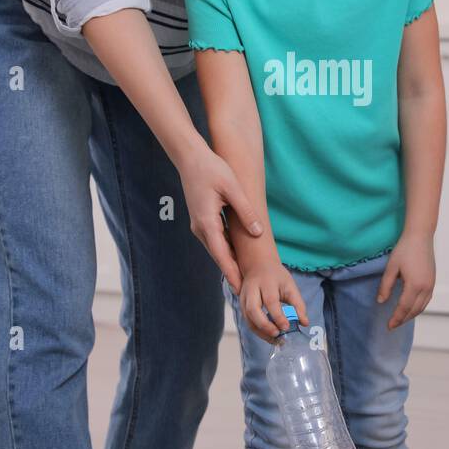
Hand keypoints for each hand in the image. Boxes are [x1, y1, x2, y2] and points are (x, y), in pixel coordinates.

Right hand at [177, 137, 263, 291]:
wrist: (190, 157)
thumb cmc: (212, 169)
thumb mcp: (233, 189)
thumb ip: (246, 212)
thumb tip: (258, 232)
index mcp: (207, 223)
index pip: (221, 255)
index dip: (232, 272)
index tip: (241, 289)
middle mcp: (200, 228)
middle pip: (219, 256)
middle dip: (232, 273)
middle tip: (247, 291)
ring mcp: (199, 225)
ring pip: (216, 249)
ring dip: (229, 263)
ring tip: (245, 278)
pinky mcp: (201, 220)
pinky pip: (215, 240)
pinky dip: (225, 250)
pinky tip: (237, 256)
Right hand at [239, 258, 309, 340]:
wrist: (258, 266)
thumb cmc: (277, 277)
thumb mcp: (290, 286)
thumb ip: (298, 304)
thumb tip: (304, 323)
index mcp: (266, 283)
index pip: (270, 301)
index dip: (278, 316)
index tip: (286, 327)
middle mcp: (251, 290)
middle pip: (253, 310)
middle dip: (265, 326)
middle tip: (278, 335)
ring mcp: (243, 298)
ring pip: (248, 318)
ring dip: (260, 332)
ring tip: (275, 340)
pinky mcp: (241, 305)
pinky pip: (247, 321)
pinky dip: (257, 330)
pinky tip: (268, 336)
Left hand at [376, 232, 435, 329]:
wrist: (421, 236)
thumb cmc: (404, 249)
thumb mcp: (391, 268)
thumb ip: (386, 286)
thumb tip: (381, 301)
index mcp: (414, 285)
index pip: (404, 307)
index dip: (396, 318)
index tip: (388, 326)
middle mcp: (425, 288)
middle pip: (414, 310)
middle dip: (403, 319)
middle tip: (393, 325)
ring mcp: (431, 285)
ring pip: (422, 307)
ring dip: (411, 315)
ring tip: (401, 319)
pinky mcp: (433, 281)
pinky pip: (426, 300)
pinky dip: (418, 307)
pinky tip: (411, 308)